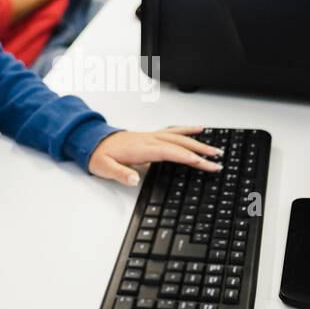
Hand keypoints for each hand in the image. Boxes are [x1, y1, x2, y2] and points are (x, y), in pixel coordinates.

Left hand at [89, 126, 222, 185]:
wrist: (92, 142)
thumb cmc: (99, 155)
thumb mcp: (104, 168)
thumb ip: (120, 174)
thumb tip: (134, 179)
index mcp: (142, 148)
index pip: (170, 153)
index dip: (188, 158)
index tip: (204, 163)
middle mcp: (149, 140)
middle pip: (180, 144)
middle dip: (200, 152)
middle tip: (217, 159)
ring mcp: (151, 136)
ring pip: (180, 137)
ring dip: (198, 142)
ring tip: (215, 148)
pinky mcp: (151, 136)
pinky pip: (174, 132)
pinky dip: (187, 130)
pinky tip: (198, 130)